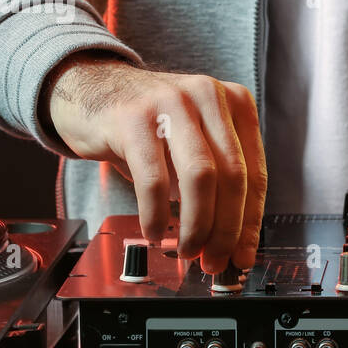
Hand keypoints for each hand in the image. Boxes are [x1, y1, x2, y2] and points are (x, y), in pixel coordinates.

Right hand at [43, 52, 266, 272]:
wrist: (93, 88)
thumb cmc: (150, 125)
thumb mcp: (195, 141)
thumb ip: (218, 181)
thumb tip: (232, 241)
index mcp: (235, 102)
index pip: (255, 172)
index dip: (250, 222)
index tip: (243, 254)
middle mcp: (209, 96)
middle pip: (233, 176)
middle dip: (226, 229)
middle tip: (215, 260)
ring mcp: (172, 103)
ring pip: (200, 177)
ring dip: (196, 225)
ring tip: (187, 249)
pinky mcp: (133, 118)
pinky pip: (154, 179)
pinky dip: (156, 214)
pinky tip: (153, 231)